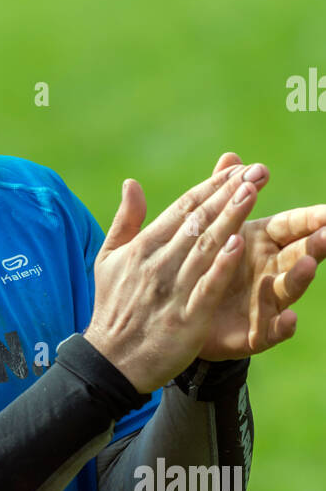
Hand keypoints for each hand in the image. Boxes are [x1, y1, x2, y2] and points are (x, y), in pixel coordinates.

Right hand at [84, 161, 261, 393]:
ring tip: (252, 193)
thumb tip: (131, 183)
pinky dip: (221, 266)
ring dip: (230, 218)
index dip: (211, 187)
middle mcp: (158, 264)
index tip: (237, 168)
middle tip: (256, 171)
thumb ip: (124, 221)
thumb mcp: (108, 259)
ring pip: (206, 248)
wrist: (111, 362)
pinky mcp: (186, 319)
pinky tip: (237, 245)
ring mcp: (173, 291)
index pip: (183, 208)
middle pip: (199, 222)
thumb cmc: (112, 308)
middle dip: (229, 194)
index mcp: (142, 247)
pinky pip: (207, 287)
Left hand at [196, 151, 325, 359]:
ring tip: (308, 264)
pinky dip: (282, 326)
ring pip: (289, 287)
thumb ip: (222, 197)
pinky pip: (271, 331)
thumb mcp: (208, 232)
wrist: (177, 318)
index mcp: (260, 242)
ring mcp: (266, 302)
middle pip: (300, 253)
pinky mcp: (254, 333)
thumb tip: (231, 157)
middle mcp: (270, 270)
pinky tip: (289, 319)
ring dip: (301, 277)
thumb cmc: (201, 267)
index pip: (293, 225)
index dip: (312, 217)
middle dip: (317, 243)